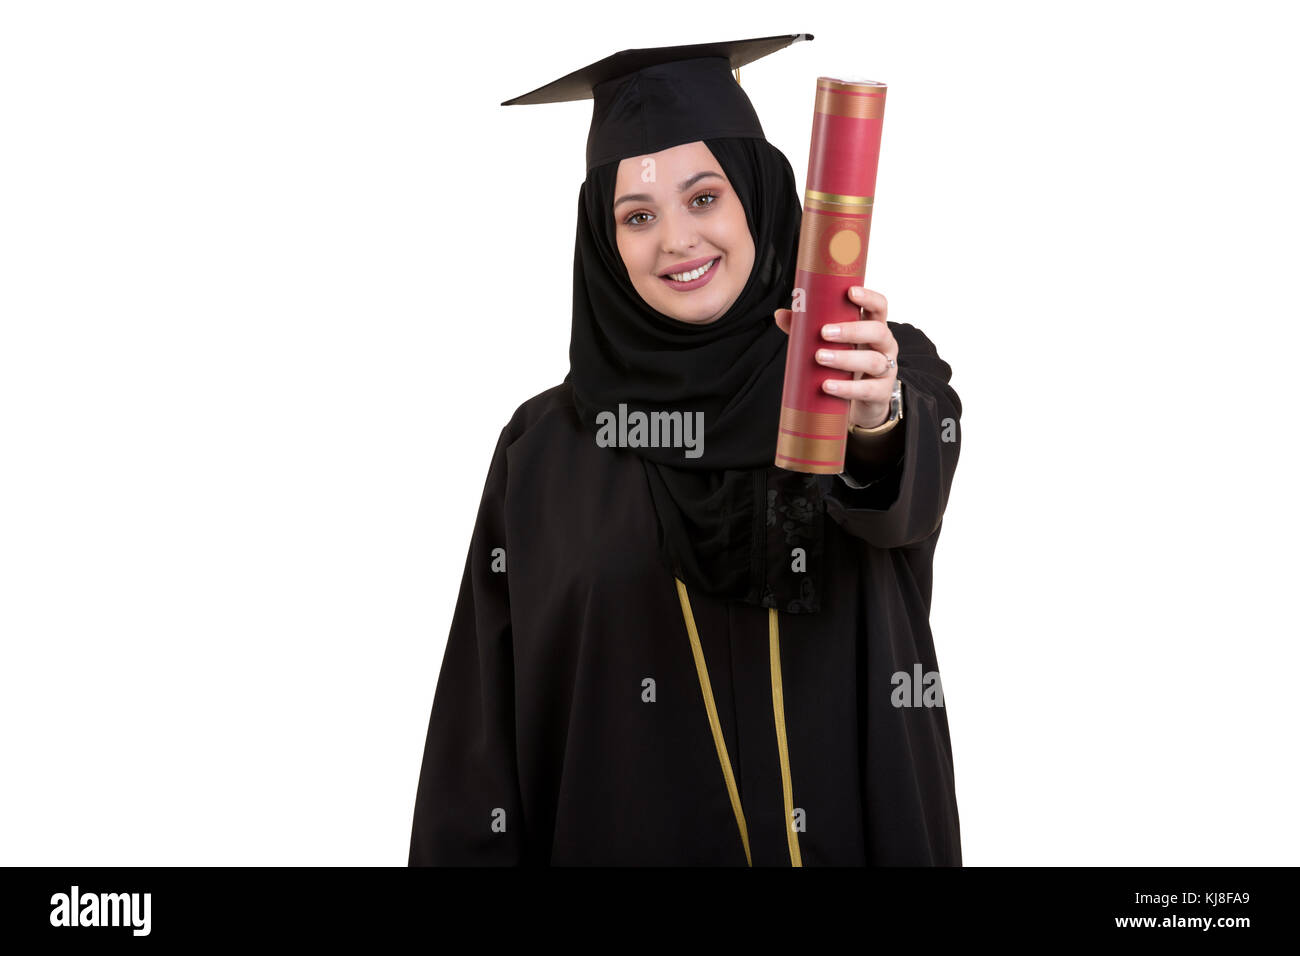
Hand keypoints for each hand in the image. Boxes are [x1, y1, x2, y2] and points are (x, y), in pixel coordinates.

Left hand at [774, 286, 897, 428]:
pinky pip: (867, 390)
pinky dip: (846, 388)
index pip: (880, 307)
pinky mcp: (881, 393)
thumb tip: (780, 314)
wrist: (860, 403)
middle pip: (878, 332)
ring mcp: (887, 370)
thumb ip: (807, 330)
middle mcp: (884, 346)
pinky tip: (828, 386)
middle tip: (824, 333)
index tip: (850, 293)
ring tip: (820, 358)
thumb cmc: (845, 366)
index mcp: (873, 328)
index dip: (869, 297)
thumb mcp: (831, 346)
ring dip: (845, 358)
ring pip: (873, 361)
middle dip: (851, 331)